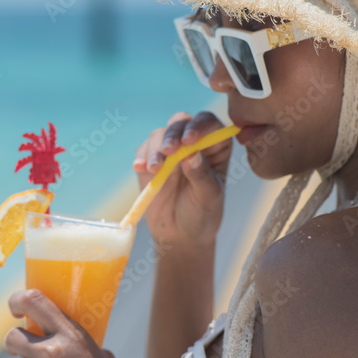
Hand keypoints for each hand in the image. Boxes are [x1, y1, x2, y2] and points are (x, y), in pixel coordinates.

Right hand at [132, 111, 231, 246]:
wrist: (180, 235)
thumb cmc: (202, 214)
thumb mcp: (208, 197)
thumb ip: (201, 175)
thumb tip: (191, 154)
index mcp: (216, 146)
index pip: (208, 124)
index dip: (198, 126)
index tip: (189, 141)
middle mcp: (193, 142)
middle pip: (181, 122)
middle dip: (173, 134)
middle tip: (168, 151)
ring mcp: (171, 150)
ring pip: (160, 134)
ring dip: (155, 148)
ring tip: (154, 169)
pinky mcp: (151, 160)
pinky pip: (143, 149)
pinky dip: (142, 157)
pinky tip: (141, 168)